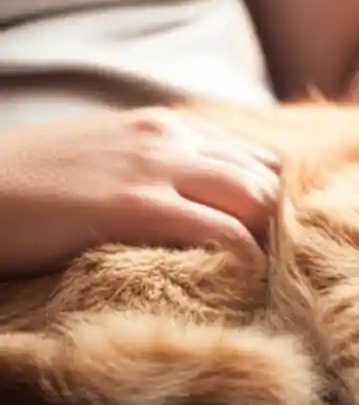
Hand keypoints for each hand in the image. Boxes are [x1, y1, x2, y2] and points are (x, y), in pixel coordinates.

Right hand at [0, 108, 280, 277]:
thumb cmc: (31, 187)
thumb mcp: (105, 161)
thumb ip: (155, 169)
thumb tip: (201, 201)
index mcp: (164, 126)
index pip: (253, 157)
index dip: (271, 199)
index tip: (275, 237)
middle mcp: (168, 136)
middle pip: (265, 176)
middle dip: (281, 220)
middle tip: (281, 264)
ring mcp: (154, 168)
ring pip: (256, 196)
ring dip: (271, 236)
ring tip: (269, 275)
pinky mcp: (135, 205)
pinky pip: (223, 230)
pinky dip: (247, 255)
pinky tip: (247, 278)